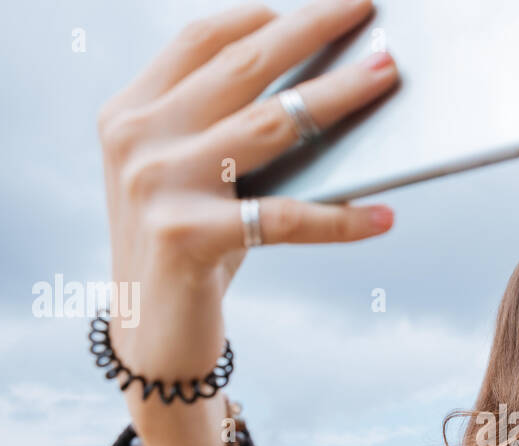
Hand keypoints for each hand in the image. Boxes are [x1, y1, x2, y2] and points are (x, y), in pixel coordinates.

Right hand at [99, 0, 397, 387]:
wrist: (151, 339)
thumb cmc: (191, 248)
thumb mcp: (194, 178)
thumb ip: (228, 128)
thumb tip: (329, 85)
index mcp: (129, 112)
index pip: (201, 38)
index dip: (264, 13)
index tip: (325, 1)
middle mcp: (136, 138)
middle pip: (244, 64)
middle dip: (313, 27)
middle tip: (366, 4)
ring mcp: (157, 185)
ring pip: (272, 125)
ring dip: (340, 95)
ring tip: (388, 76)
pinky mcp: (187, 236)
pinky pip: (285, 218)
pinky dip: (341, 219)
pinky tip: (383, 217)